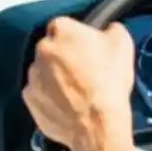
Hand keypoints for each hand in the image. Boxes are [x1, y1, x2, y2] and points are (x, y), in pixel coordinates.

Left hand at [23, 16, 136, 150]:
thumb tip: (107, 29)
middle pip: (51, 48)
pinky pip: (38, 92)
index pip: (64, 26)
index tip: (85, 49)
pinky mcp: (29, 98)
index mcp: (62, 30)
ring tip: (76, 91)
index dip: (76, 38)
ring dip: (54, 77)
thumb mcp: (122, 45)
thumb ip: (111, 29)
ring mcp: (33, 75)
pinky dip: (48, 97)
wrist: (98, 124)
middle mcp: (42, 49)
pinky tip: (67, 104)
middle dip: (63, 56)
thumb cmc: (109, 83)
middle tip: (82, 71)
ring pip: (43, 71)